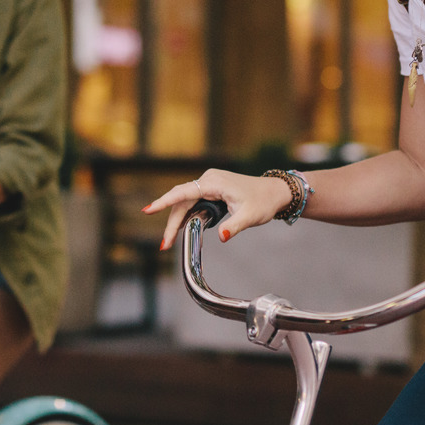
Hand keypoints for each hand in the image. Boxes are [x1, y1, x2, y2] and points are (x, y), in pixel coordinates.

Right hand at [144, 169, 294, 249]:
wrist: (275, 192)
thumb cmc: (263, 201)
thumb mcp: (250, 216)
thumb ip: (234, 226)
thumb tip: (221, 237)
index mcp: (213, 182)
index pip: (183, 193)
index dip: (164, 202)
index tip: (148, 210)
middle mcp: (208, 180)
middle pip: (181, 202)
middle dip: (171, 223)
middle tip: (165, 245)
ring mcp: (209, 184)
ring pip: (185, 203)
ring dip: (178, 221)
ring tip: (170, 241)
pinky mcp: (211, 190)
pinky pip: (193, 203)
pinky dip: (187, 216)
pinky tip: (182, 229)